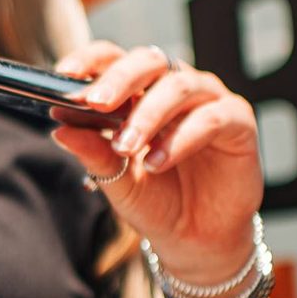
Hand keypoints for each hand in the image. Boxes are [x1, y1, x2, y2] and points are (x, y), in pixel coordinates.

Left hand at [50, 42, 262, 281]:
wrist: (194, 239)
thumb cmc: (155, 200)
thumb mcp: (116, 181)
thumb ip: (93, 154)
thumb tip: (59, 130)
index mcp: (140, 92)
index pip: (113, 58)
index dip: (90, 61)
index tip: (63, 77)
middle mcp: (175, 87)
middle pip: (149, 61)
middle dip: (119, 80)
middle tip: (95, 103)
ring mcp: (209, 101)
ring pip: (179, 86)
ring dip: (148, 115)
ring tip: (126, 146)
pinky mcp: (238, 122)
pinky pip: (211, 118)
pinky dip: (180, 138)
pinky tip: (157, 162)